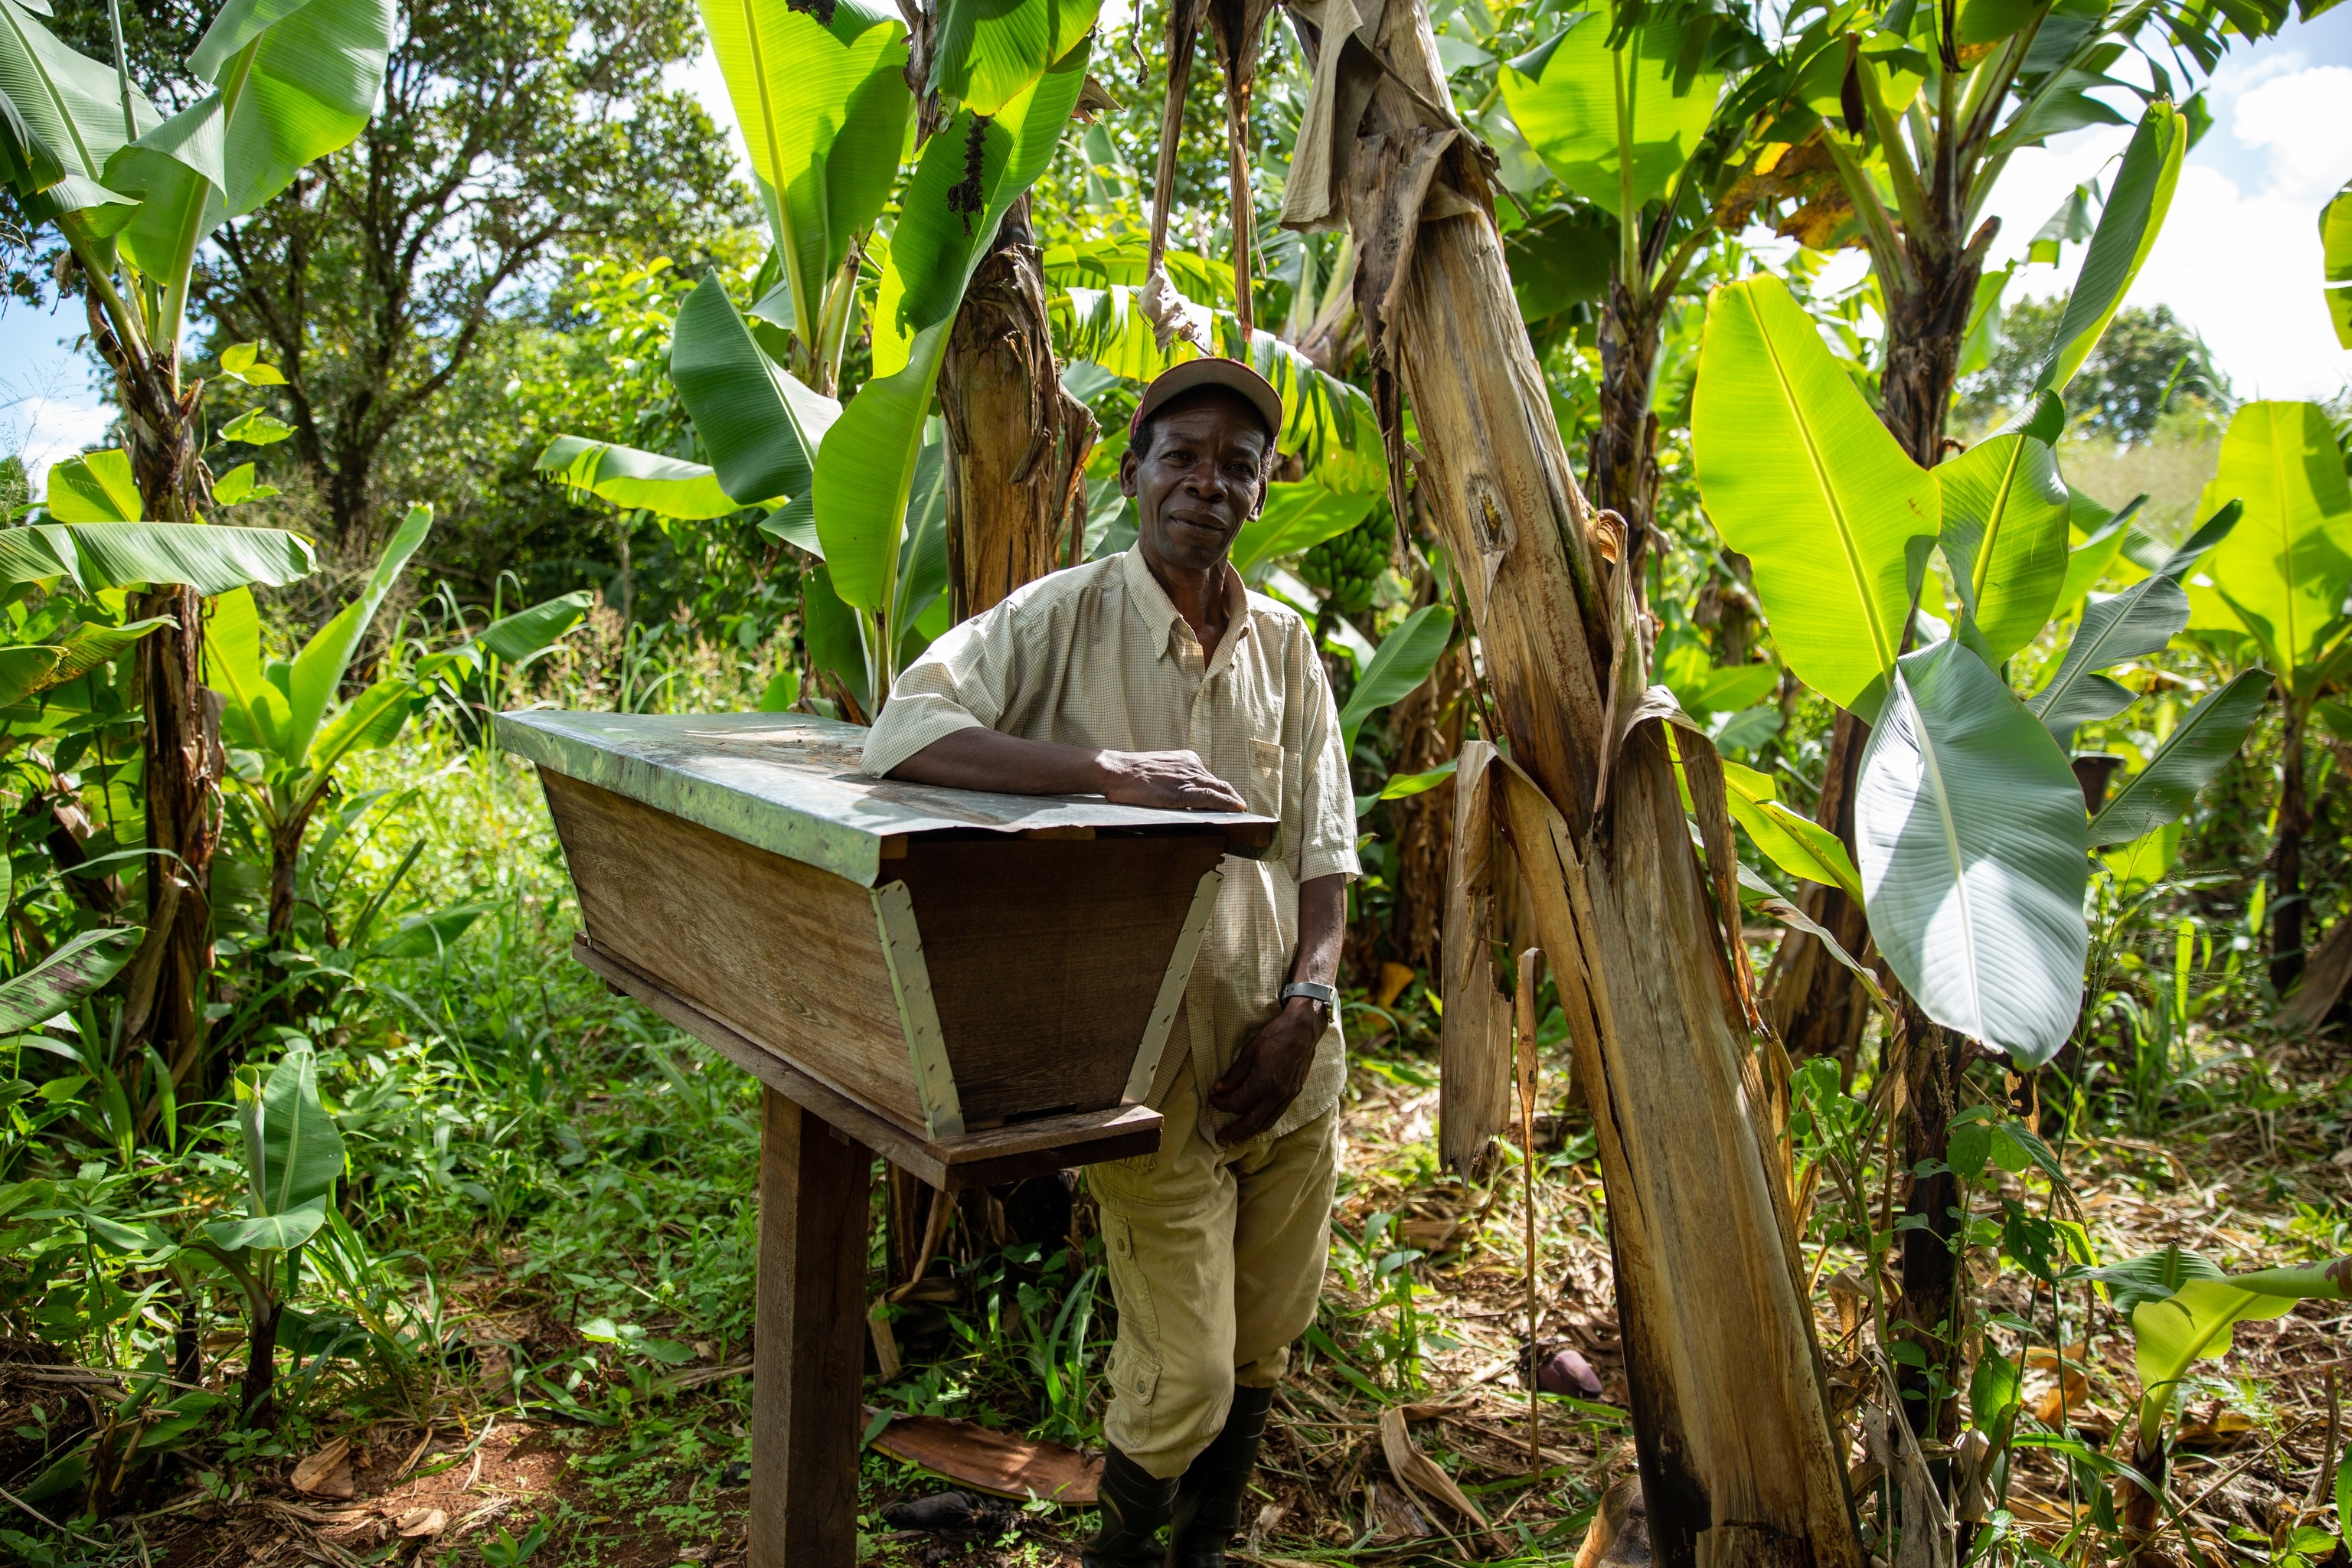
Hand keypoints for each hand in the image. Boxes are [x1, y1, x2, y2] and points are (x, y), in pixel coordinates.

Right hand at [1094, 749, 1248, 811]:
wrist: (1115, 770)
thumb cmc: (1130, 774)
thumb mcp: (1158, 771)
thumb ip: (1174, 781)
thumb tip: (1183, 799)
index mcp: (1186, 759)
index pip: (1210, 778)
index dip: (1222, 792)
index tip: (1231, 802)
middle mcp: (1191, 765)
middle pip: (1219, 783)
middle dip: (1232, 798)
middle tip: (1242, 811)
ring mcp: (1187, 777)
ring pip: (1219, 789)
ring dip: (1232, 803)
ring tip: (1243, 815)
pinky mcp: (1181, 790)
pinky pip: (1210, 797)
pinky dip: (1225, 804)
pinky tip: (1236, 810)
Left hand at [1207, 998, 1323, 1143]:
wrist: (1303, 1030)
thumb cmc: (1275, 1036)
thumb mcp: (1249, 1052)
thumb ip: (1234, 1074)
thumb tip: (1219, 1089)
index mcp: (1263, 1082)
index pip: (1237, 1103)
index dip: (1221, 1104)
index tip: (1212, 1099)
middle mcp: (1276, 1094)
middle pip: (1251, 1121)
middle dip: (1233, 1131)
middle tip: (1220, 1138)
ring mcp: (1287, 1095)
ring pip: (1266, 1122)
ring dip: (1249, 1133)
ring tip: (1236, 1139)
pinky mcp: (1294, 1093)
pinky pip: (1277, 1115)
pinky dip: (1265, 1124)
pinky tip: (1258, 1128)